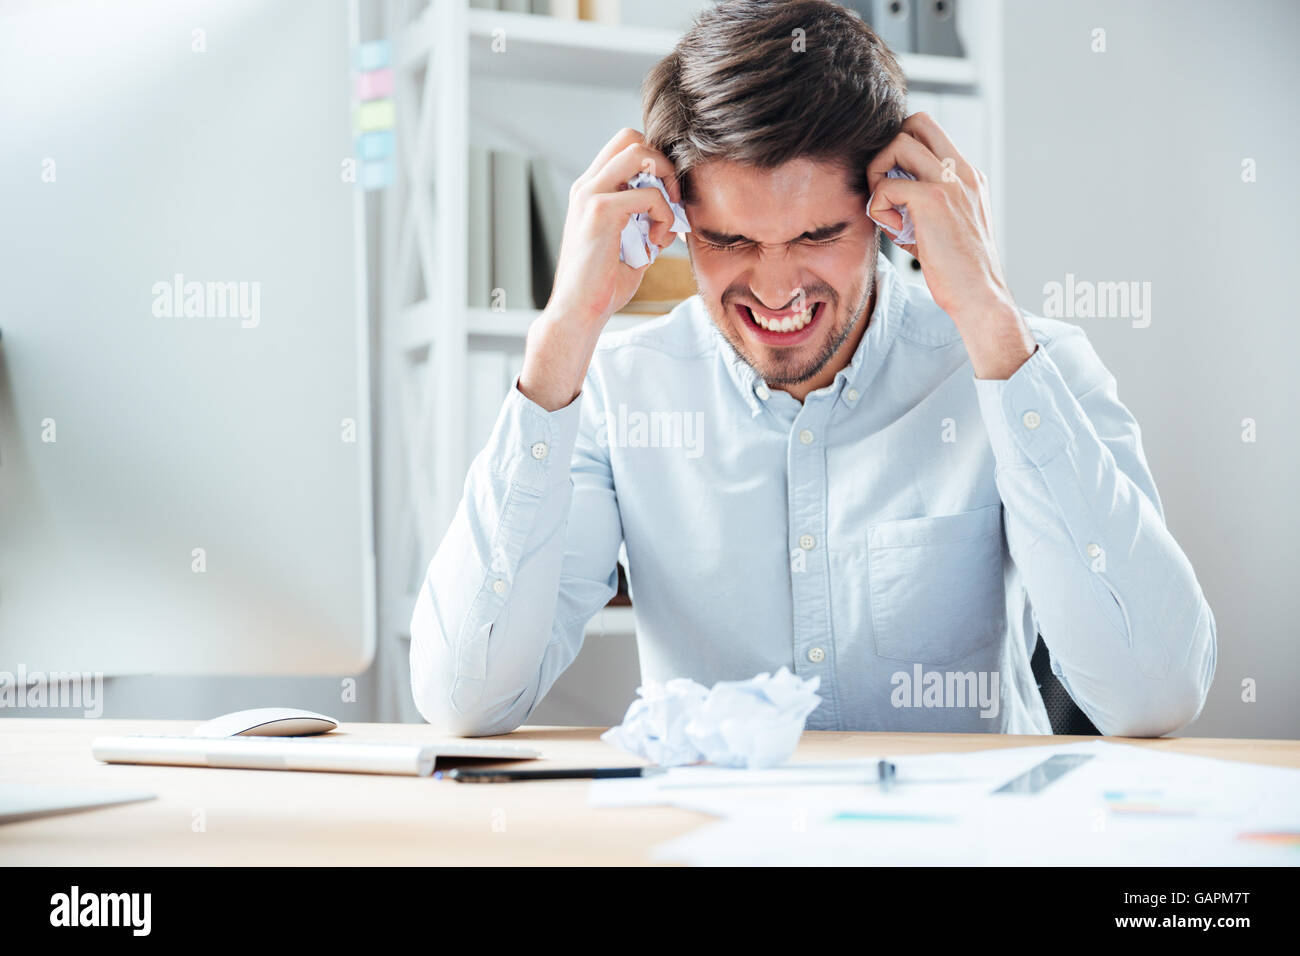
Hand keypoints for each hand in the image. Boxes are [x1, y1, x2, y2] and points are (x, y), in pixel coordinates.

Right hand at [520, 129, 680, 410]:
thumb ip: (647, 224)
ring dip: (665, 183)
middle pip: (632, 137)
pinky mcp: (600, 211)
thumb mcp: (630, 247)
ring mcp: (590, 194)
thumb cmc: (602, 286)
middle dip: (663, 164)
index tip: (666, 201)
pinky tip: (657, 244)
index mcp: (590, 191)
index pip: (625, 148)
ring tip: (666, 222)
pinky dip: (664, 216)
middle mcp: (587, 185)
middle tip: (673, 202)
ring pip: (640, 153)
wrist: (578, 312)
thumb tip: (675, 215)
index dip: (653, 165)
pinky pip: (649, 194)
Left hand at [866, 113, 1035, 378]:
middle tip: (883, 187)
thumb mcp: (942, 225)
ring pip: (898, 143)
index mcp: (966, 174)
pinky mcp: (934, 200)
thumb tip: (883, 192)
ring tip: (887, 208)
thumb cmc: (956, 269)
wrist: (979, 296)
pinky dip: (878, 206)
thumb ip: (920, 201)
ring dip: (878, 174)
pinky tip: (893, 230)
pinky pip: (886, 185)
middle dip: (888, 149)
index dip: (900, 148)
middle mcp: (961, 170)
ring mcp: (950, 181)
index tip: (892, 183)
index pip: (928, 130)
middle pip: (915, 120)